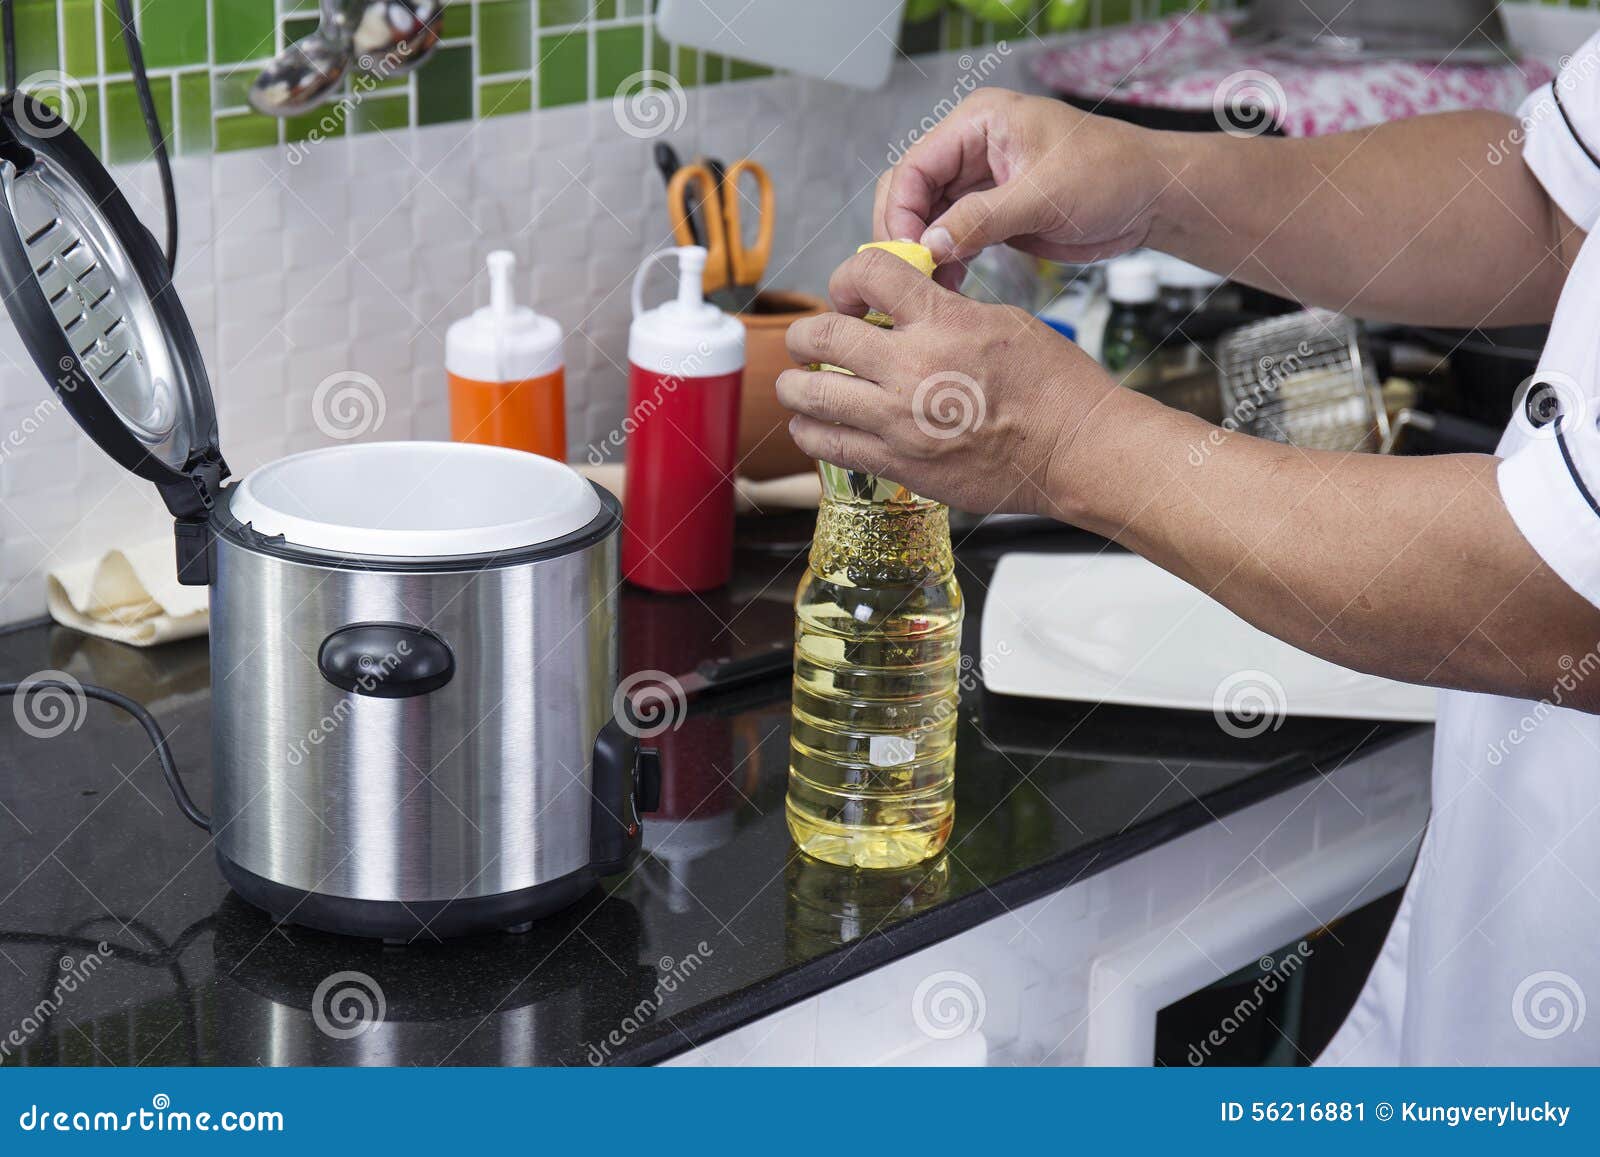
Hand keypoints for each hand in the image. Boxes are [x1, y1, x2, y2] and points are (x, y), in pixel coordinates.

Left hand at [778, 247, 1118, 517]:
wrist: (1076, 450)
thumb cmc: (1055, 386)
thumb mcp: (1003, 321)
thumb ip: (945, 312)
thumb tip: (903, 310)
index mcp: (942, 321)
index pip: (867, 273)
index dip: (848, 277)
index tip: (851, 293)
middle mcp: (912, 368)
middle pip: (821, 335)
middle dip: (804, 333)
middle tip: (806, 340)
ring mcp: (900, 421)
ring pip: (811, 394)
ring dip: (795, 386)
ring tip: (797, 385)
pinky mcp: (900, 464)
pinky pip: (830, 446)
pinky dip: (811, 432)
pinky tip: (812, 427)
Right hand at [874, 89, 1167, 287]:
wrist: (1152, 198)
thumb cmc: (1110, 175)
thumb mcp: (1044, 196)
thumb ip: (982, 219)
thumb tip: (929, 246)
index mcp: (979, 122)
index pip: (915, 165)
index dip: (903, 212)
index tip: (907, 254)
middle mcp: (971, 147)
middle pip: (911, 191)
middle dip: (905, 233)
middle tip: (909, 277)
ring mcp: (979, 182)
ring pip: (927, 218)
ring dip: (924, 253)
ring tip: (929, 290)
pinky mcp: (992, 213)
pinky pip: (951, 237)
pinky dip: (945, 262)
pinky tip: (948, 288)